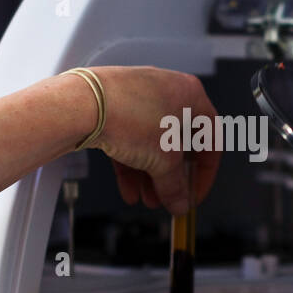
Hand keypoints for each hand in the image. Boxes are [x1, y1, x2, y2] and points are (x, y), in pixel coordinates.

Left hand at [90, 66, 219, 214]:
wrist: (82, 104)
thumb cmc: (130, 115)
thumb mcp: (163, 160)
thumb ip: (176, 186)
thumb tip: (180, 201)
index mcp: (190, 94)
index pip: (209, 138)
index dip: (205, 172)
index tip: (194, 192)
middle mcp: (166, 90)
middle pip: (177, 143)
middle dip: (171, 177)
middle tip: (168, 198)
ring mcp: (138, 97)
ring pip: (151, 143)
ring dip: (150, 176)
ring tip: (146, 199)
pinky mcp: (115, 106)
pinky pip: (130, 139)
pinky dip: (131, 165)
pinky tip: (128, 189)